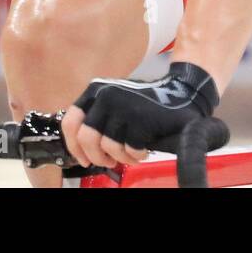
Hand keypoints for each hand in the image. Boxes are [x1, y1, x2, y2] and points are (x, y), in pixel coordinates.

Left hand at [60, 62, 218, 168]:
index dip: (75, 146)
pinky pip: (129, 148)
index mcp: (95, 91)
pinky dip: (137, 154)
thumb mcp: (114, 103)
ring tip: (131, 152)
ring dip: (122, 157)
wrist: (181, 95)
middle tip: (109, 161)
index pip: (71, 122)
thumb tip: (78, 147)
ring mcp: (123, 105)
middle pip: (87, 138)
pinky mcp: (140, 118)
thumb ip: (95, 117)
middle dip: (97, 157)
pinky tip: (143, 148)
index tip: (84, 159)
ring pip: (109, 147)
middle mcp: (106, 94)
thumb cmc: (145, 106)